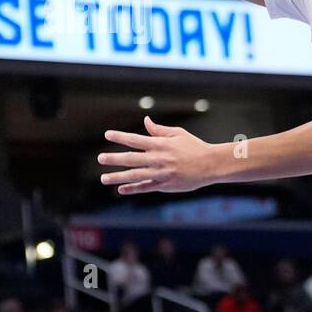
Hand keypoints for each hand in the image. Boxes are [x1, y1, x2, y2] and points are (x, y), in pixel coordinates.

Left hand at [99, 116, 219, 194]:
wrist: (212, 165)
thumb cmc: (195, 147)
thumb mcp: (178, 134)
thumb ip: (159, 130)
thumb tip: (145, 121)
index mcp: (161, 145)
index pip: (136, 140)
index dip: (121, 137)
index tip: (107, 135)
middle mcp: (159, 159)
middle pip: (132, 159)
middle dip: (114, 158)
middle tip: (100, 158)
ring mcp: (162, 173)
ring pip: (135, 175)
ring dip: (118, 177)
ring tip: (104, 178)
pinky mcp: (166, 185)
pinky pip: (146, 187)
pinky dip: (133, 188)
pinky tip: (121, 189)